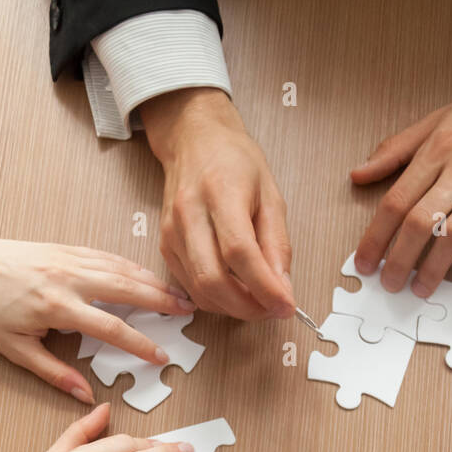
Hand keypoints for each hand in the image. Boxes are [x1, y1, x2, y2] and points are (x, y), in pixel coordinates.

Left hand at [0, 235, 195, 400]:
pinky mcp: (63, 248)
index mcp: (58, 306)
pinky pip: (104, 256)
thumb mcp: (15, 350)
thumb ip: (54, 373)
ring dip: (151, 279)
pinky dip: (128, 264)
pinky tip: (143, 272)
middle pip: (127, 289)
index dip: (140, 343)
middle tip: (189, 310)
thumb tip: (84, 395)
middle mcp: (68, 278)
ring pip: (120, 268)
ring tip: (176, 292)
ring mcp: (67, 259)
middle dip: (161, 300)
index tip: (160, 355)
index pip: (112, 327)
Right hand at [141, 88, 294, 320]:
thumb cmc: (234, 161)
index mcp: (220, 192)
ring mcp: (172, 232)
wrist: (193, 140)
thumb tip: (283, 288)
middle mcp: (189, 214)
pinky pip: (190, 286)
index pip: (240, 252)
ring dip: (233, 308)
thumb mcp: (270, 194)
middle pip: (214, 279)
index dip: (264, 287)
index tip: (286, 305)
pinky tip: (235, 292)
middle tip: (272, 310)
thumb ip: (277, 243)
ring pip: (200, 290)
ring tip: (257, 303)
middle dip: (248, 307)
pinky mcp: (166, 246)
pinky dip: (216, 299)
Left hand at [351, 61, 451, 303]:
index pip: (396, 200)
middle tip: (388, 284)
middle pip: (420, 222)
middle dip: (398, 260)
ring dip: (434, 270)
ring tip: (420, 290)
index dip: (375, 237)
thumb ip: (395, 149)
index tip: (363, 263)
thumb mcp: (438, 119)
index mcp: (438, 150)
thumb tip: (357, 174)